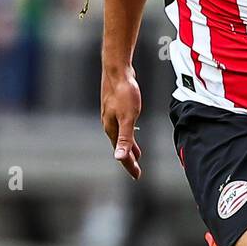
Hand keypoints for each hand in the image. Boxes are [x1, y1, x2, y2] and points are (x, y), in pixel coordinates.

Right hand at [101, 65, 141, 179]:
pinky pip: (122, 126)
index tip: (137, 176)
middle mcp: (109, 124)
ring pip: (121, 137)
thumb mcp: (127, 117)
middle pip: (120, 147)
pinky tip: (131, 130)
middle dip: (128, 160)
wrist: (117, 69)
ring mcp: (111, 115)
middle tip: (136, 171)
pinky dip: (128, 134)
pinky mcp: (115, 107)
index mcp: (112, 129)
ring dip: (128, 147)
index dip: (130, 165)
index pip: (121, 153)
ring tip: (136, 156)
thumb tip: (118, 158)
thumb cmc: (123, 92)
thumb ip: (125, 138)